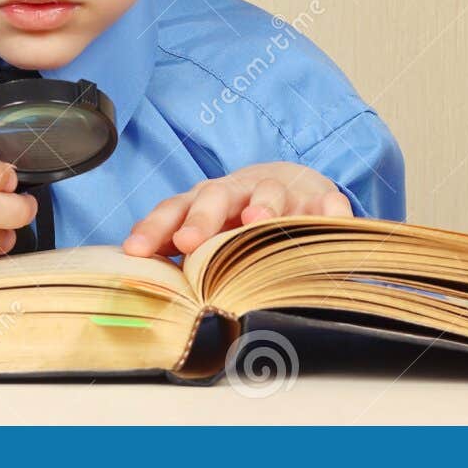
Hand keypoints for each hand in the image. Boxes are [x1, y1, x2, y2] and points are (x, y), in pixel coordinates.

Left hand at [122, 162, 352, 257]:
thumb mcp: (209, 229)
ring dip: (262, 204)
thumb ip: (183, 251)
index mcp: (206, 200)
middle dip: (201, 219)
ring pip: (270, 192)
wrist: (288, 180)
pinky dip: (329, 209)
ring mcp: (281, 191)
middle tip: (188, 241)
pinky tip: (332, 216)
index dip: (154, 229)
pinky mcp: (319, 197)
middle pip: (215, 198)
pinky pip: (326, 201)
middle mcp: (239, 192)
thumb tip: (148, 287)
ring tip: (257, 220)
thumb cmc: (238, 214)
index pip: (174, 210)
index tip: (135, 250)